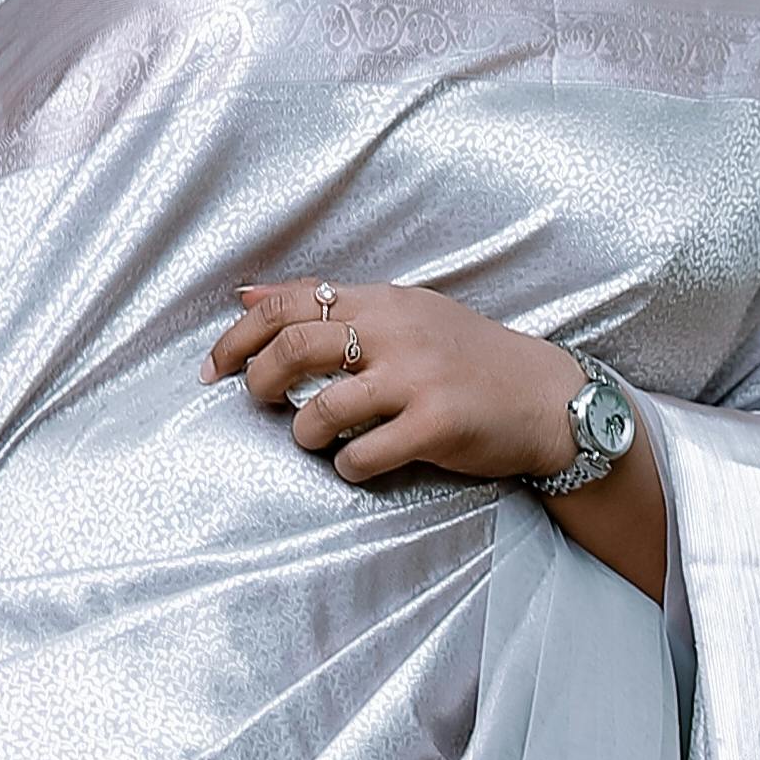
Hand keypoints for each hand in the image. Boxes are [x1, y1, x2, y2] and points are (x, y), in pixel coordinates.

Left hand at [207, 277, 581, 488]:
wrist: (545, 396)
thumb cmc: (465, 356)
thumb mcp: (403, 312)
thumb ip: (329, 303)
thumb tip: (246, 293)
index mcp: (382, 301)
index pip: (290, 302)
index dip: (239, 334)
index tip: (213, 367)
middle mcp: (396, 332)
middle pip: (295, 346)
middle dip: (258, 378)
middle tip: (256, 401)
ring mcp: (417, 379)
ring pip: (323, 407)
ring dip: (303, 432)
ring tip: (312, 439)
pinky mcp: (436, 426)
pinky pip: (364, 453)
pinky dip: (347, 466)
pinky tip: (356, 465)